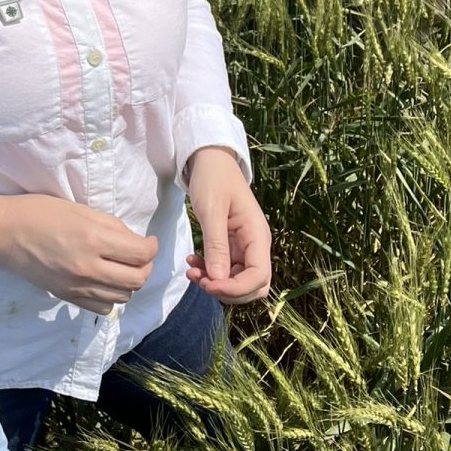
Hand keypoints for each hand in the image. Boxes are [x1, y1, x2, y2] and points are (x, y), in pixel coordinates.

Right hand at [0, 193, 157, 314]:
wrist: (6, 233)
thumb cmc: (41, 212)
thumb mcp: (80, 209)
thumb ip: (111, 225)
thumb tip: (134, 241)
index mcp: (93, 239)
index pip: (140, 253)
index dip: (151, 246)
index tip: (148, 241)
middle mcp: (88, 267)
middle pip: (137, 279)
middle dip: (145, 266)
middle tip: (139, 255)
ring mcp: (77, 286)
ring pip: (124, 296)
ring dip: (129, 282)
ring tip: (121, 267)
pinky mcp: (68, 297)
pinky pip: (104, 308)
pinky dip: (111, 297)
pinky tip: (104, 282)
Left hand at [184, 147, 270, 303]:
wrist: (209, 160)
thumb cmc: (213, 179)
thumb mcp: (212, 210)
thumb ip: (216, 245)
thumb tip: (218, 280)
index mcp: (258, 236)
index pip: (259, 277)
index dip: (236, 288)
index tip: (208, 284)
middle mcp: (255, 245)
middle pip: (252, 286)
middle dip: (226, 290)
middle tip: (198, 279)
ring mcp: (244, 247)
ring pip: (237, 281)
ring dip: (216, 283)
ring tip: (191, 270)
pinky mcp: (231, 246)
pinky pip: (225, 270)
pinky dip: (210, 272)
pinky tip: (192, 261)